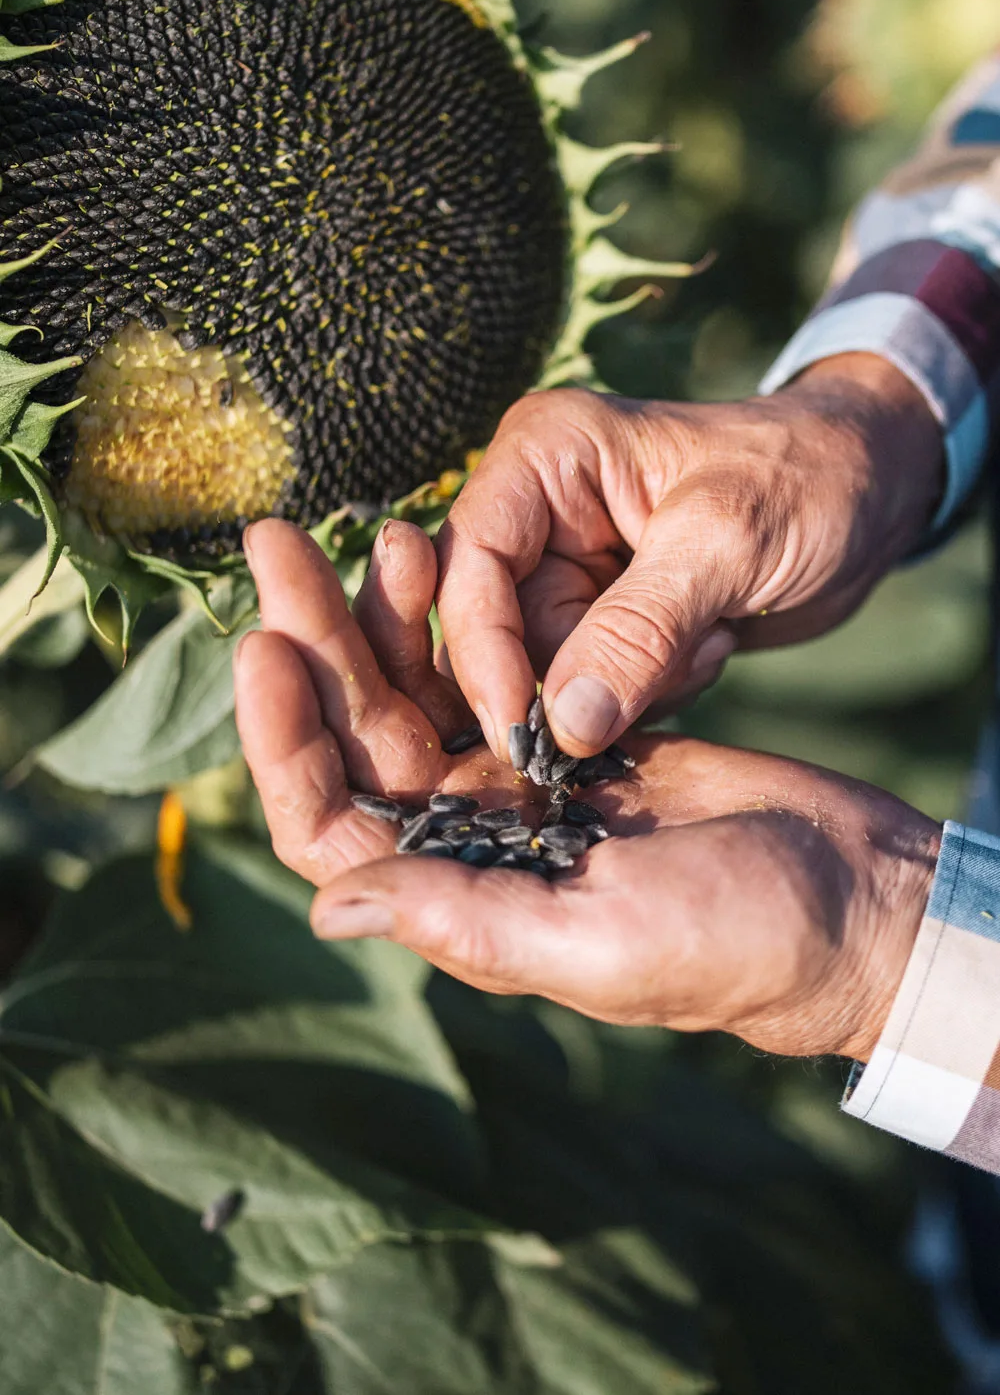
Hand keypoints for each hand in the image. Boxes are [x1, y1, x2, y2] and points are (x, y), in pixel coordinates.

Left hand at [235, 518, 939, 1063]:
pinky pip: (484, 668)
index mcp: (460, 897)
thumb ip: (468, 919)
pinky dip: (457, 617)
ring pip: (416, 692)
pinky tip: (441, 554)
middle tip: (279, 545)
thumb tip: (326, 907)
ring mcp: (516, 786)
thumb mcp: (603, 937)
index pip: (328, 823)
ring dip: (379, 617)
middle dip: (315, 642)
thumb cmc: (739, 937)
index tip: (266, 647)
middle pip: (358, 737)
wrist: (846, 892)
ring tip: (373, 530)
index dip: (283, 741)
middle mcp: (470, 841)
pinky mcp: (565, 737)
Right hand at [435, 354, 942, 759]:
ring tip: (709, 636)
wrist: (875, 492)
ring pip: (549, 676)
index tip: (523, 736)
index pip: (469, 567)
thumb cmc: (808, 479)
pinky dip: (654, 692)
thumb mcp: (728, 544)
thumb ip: (639, 632)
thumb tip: (562, 727)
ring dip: (632, 686)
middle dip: (577, 678)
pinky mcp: (604, 621)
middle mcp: (537, 512)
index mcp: (543, 456)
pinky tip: (712, 643)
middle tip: (673, 665)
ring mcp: (569, 570)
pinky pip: (593, 693)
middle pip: (498, 633)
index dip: (482, 655)